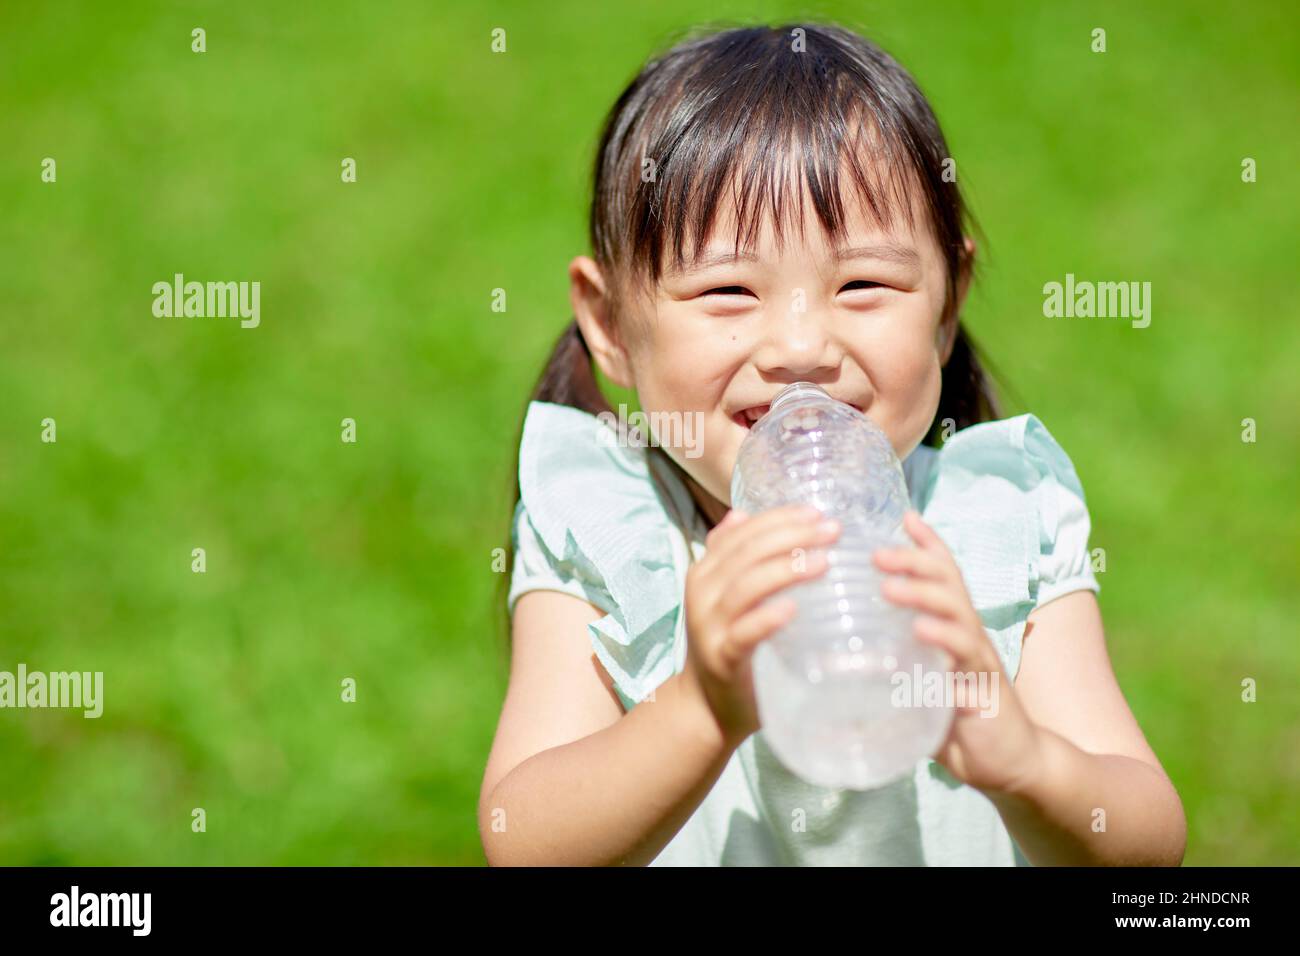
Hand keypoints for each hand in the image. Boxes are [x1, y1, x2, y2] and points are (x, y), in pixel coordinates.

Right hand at [681, 504, 840, 748]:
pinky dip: (767, 619)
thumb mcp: (727, 597)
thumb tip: (741, 513)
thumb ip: (733, 558)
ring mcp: (709, 626)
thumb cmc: (730, 645)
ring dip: (786, 570)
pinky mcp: (722, 658)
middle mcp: (702, 593)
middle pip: (747, 553)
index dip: (780, 518)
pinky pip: (744, 634)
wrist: (707, 706)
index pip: (743, 533)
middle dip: (792, 536)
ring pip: (746, 587)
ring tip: (823, 562)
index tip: (817, 513)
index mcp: (705, 572)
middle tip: (832, 531)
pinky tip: (792, 609)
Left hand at [873, 510, 1045, 797]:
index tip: (902, 516)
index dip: (927, 544)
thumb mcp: (918, 688)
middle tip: (876, 552)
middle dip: (914, 560)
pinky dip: (943, 639)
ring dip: (923, 594)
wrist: (1009, 763)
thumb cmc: (957, 722)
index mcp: (952, 628)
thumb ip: (889, 672)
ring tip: (889, 586)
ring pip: (955, 610)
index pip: (943, 574)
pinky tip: (920, 631)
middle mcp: (968, 633)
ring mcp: (978, 656)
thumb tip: (832, 668)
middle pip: (947, 581)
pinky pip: (965, 655)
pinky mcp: (985, 685)